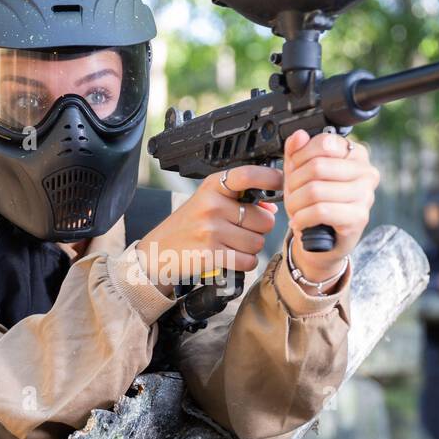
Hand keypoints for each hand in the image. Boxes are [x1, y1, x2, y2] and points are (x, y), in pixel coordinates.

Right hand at [137, 164, 279, 285]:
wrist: (157, 253)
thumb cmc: (186, 227)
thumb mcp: (207, 203)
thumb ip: (239, 200)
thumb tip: (272, 207)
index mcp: (212, 187)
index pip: (247, 175)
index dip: (270, 178)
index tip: (281, 183)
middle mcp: (211, 205)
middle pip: (263, 219)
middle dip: (258, 229)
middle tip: (240, 232)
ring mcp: (211, 230)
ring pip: (258, 242)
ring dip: (250, 248)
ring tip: (230, 245)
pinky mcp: (211, 254)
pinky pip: (248, 260)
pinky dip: (243, 263)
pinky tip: (229, 258)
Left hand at [282, 129, 378, 288]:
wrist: (322, 242)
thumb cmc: (314, 204)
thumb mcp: (300, 174)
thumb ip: (297, 153)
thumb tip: (299, 136)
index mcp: (354, 153)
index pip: (324, 142)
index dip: (300, 157)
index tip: (294, 171)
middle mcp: (366, 171)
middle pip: (317, 167)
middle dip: (294, 183)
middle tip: (291, 195)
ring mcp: (366, 194)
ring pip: (316, 190)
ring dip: (296, 203)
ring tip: (294, 210)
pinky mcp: (359, 217)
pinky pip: (321, 211)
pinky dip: (302, 217)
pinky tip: (299, 221)